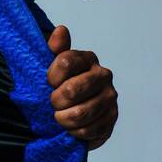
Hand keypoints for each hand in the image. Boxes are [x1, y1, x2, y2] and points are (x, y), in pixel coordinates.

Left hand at [46, 25, 116, 149]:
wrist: (74, 108)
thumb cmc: (60, 83)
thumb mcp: (52, 64)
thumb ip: (55, 48)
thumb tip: (61, 30)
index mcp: (87, 58)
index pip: (65, 61)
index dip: (51, 76)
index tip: (48, 82)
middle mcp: (103, 75)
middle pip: (71, 90)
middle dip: (56, 100)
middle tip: (53, 103)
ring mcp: (110, 97)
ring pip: (80, 112)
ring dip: (64, 119)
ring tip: (59, 117)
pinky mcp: (112, 118)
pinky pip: (90, 129)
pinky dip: (76, 131)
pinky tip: (72, 127)